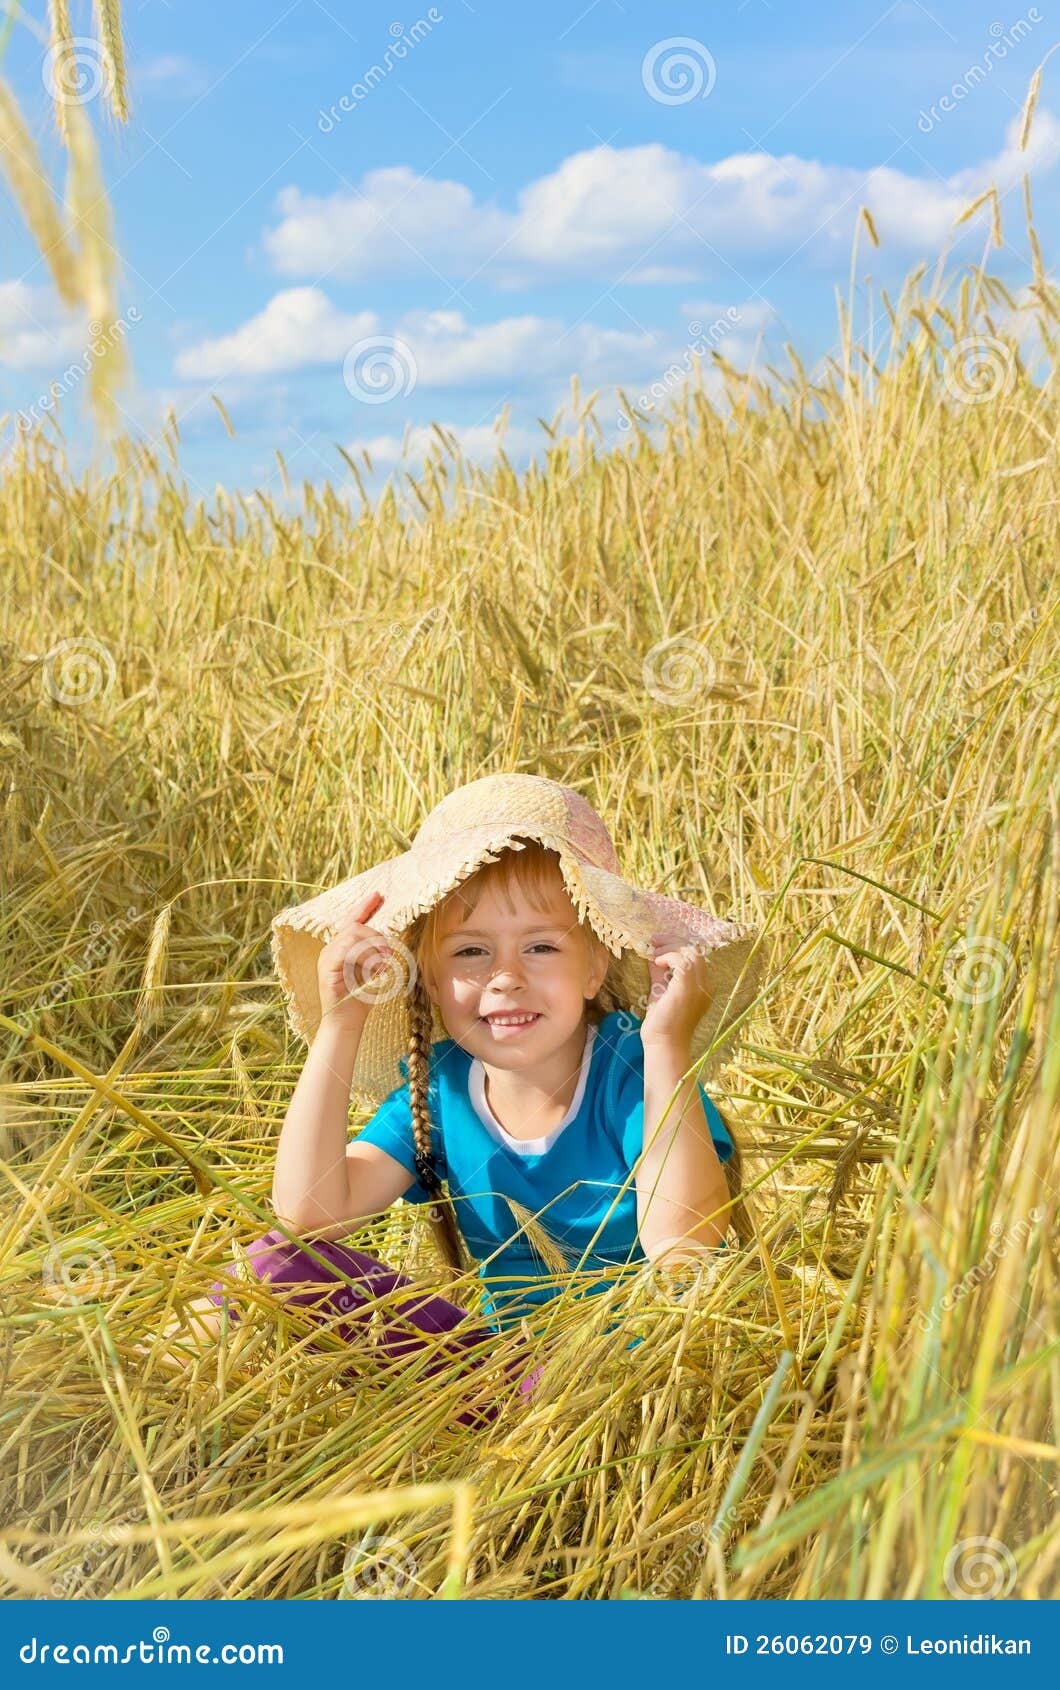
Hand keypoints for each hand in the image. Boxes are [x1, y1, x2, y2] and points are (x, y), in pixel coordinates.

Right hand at [316, 889, 393, 1029]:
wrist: (346, 1022)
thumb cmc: (360, 998)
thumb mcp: (372, 971)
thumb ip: (375, 954)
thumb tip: (387, 941)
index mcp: (341, 947)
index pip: (352, 920)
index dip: (365, 906)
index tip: (379, 895)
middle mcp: (330, 949)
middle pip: (355, 927)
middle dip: (376, 937)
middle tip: (390, 955)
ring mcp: (326, 957)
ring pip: (353, 936)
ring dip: (373, 948)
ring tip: (383, 964)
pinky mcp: (327, 968)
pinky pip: (347, 951)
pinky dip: (366, 958)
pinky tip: (375, 971)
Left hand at [639, 932, 713, 1047]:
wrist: (664, 1045)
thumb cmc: (662, 1023)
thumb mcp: (661, 992)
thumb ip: (661, 974)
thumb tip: (654, 956)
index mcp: (703, 986)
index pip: (696, 956)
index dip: (678, 945)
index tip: (659, 943)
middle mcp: (706, 986)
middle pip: (695, 950)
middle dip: (674, 941)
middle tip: (655, 941)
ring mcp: (699, 988)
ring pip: (692, 952)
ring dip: (671, 947)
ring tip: (655, 952)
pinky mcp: (687, 989)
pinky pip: (683, 961)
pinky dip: (669, 956)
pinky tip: (658, 963)